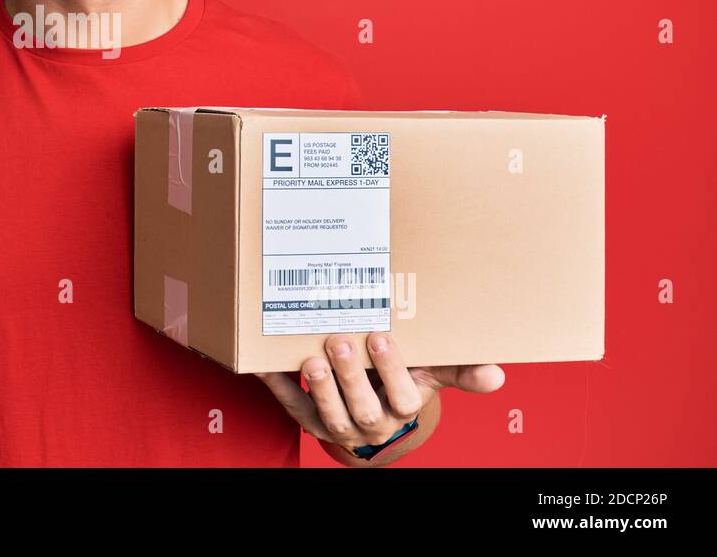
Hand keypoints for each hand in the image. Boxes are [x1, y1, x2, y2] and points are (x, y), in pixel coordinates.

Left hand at [255, 332, 504, 451]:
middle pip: (364, 409)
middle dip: (351, 376)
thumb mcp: (428, 371)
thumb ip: (459, 369)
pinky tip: (265, 364)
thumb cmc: (399, 379)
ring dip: (320, 388)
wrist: (370, 406)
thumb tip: (497, 375)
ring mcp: (337, 424)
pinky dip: (277, 385)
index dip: (392, 370)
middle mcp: (372, 424)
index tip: (381, 336)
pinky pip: (291, 405)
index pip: (404, 398)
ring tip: (311, 358)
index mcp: (404, 409)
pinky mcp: (307, 417)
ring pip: (329, 416)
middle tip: (340, 340)